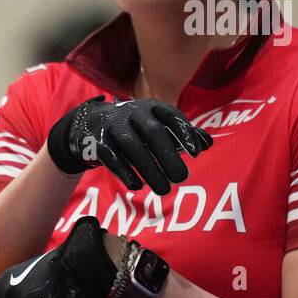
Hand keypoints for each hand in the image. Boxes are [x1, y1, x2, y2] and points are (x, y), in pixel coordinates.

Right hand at [46, 95, 211, 194]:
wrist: (91, 125)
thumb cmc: (135, 129)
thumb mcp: (156, 126)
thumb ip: (182, 134)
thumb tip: (207, 144)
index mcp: (150, 107)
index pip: (171, 116)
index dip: (184, 132)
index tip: (196, 153)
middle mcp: (132, 113)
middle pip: (152, 132)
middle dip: (167, 155)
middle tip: (181, 178)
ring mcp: (112, 126)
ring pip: (132, 146)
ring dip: (149, 169)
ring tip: (164, 189)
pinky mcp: (96, 142)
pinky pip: (111, 157)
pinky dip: (125, 172)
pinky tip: (138, 186)